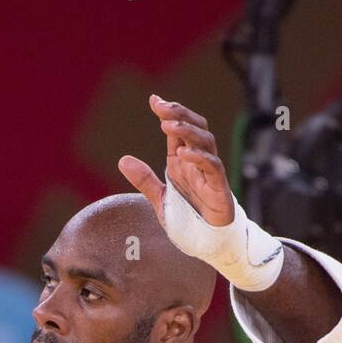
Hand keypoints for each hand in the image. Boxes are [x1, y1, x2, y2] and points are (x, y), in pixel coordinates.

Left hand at [118, 95, 234, 227]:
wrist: (208, 243)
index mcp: (182, 162)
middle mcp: (197, 162)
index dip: (168, 112)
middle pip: (195, 127)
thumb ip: (144, 179)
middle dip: (179, 113)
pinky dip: (199, 157)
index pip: (177, 130)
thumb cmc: (189, 218)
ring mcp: (209, 173)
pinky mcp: (219, 188)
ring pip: (206, 141)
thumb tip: (122, 160)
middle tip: (161, 106)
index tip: (154, 100)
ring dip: (187, 131)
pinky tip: (182, 152)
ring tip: (168, 125)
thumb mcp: (160, 198)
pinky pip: (213, 166)